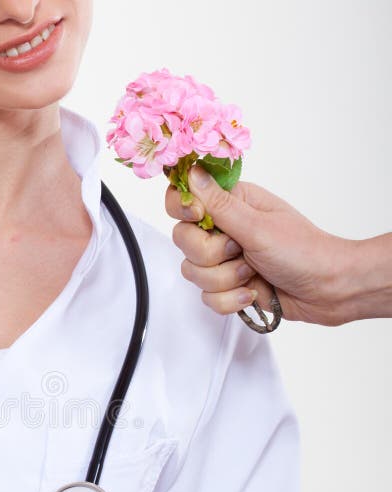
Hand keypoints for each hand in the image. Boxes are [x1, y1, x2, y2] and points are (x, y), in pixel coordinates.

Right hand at [165, 166, 353, 325]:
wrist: (327, 290)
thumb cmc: (303, 251)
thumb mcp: (257, 225)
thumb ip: (219, 204)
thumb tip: (192, 173)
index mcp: (232, 204)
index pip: (184, 198)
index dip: (183, 210)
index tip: (200, 219)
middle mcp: (223, 229)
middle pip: (183, 241)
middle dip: (211, 255)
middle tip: (240, 251)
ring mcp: (223, 259)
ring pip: (193, 272)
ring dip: (225, 279)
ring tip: (253, 273)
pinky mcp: (227, 285)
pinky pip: (207, 296)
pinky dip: (230, 299)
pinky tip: (253, 292)